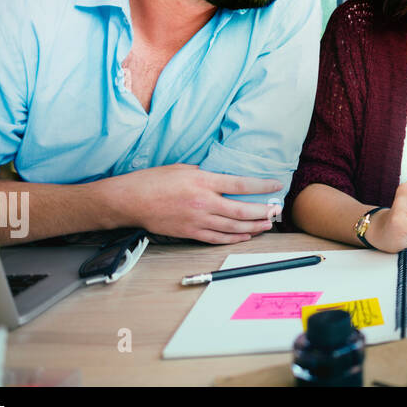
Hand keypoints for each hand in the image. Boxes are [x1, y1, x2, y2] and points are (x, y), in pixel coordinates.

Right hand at [106, 164, 281, 243]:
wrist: (130, 201)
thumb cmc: (153, 181)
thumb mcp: (184, 168)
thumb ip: (206, 174)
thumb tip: (222, 178)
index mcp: (203, 182)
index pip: (240, 184)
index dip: (262, 186)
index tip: (277, 185)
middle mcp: (203, 202)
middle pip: (241, 210)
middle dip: (263, 212)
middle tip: (276, 211)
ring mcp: (197, 220)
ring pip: (232, 227)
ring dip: (253, 227)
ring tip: (267, 225)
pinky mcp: (189, 232)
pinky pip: (217, 238)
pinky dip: (234, 238)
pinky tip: (245, 236)